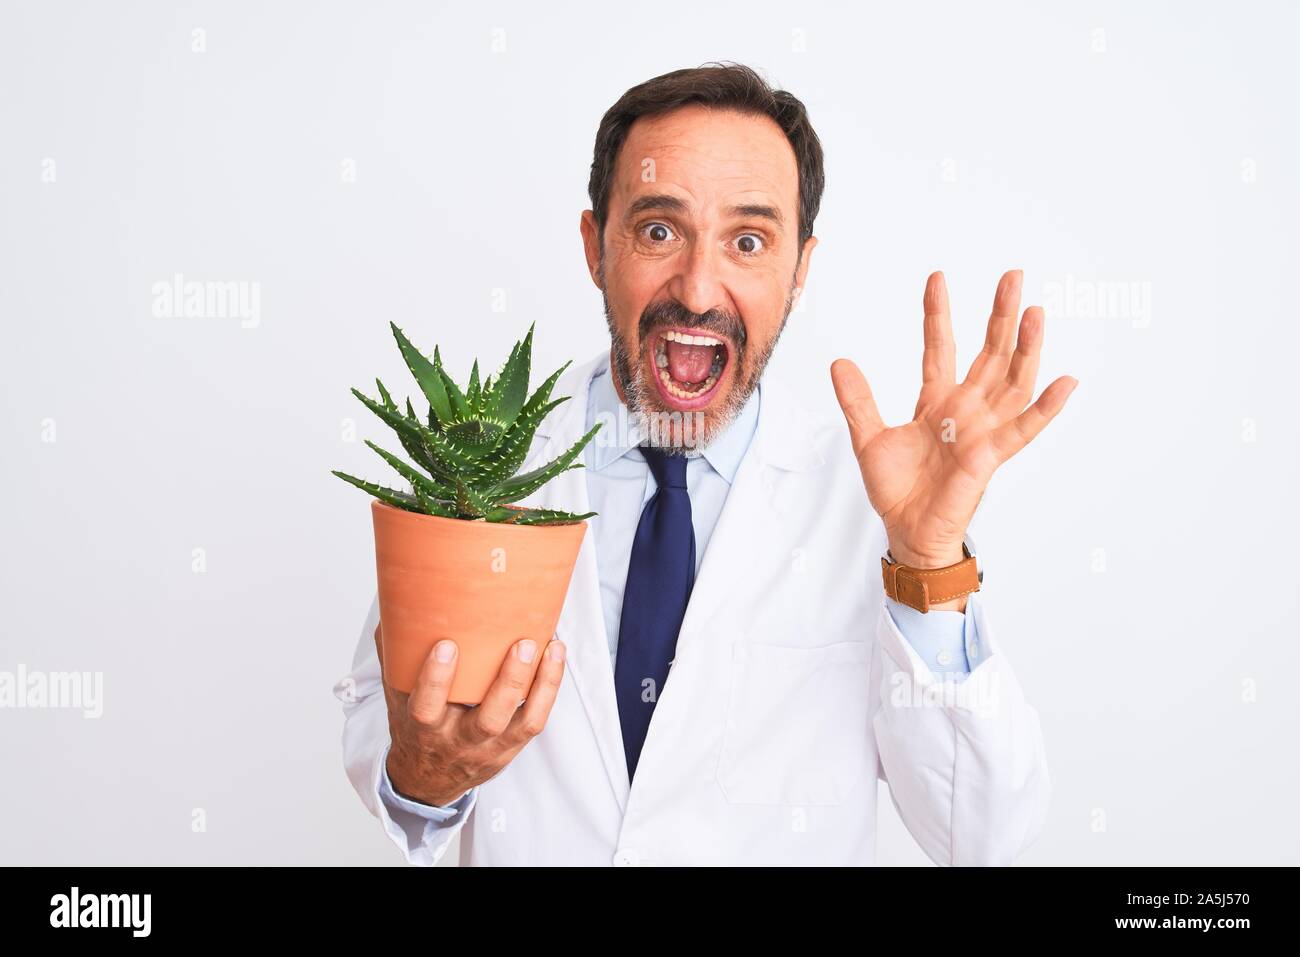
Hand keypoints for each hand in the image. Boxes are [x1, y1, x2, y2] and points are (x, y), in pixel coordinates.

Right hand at [375, 624, 566, 806]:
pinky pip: (535, 721)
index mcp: (423, 728)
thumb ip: (395, 654)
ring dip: (540, 684)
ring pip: (522, 723)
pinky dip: (549, 689)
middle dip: (508, 681)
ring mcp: (489, 748)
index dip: (436, 678)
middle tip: (522, 644)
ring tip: (551, 647)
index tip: (446, 645)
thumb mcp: (396, 696)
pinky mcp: (511, 747)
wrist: (428, 779)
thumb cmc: (414, 726)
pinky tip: (555, 657)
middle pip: (487, 720)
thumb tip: (394, 603)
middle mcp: (458, 742)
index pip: (426, 707)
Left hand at [831, 270, 1076, 595]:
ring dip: (1026, 349)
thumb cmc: (896, 490)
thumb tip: (839, 362)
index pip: (940, 348)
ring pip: (1012, 381)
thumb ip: (858, 400)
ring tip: (1035, 312)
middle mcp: (966, 411)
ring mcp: (982, 431)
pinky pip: (1023, 430)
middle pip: (989, 354)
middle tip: (1012, 276)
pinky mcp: (990, 456)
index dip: (938, 314)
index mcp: (937, 403)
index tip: (937, 278)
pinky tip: (1065, 382)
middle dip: (999, 316)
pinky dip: (1045, 408)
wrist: (906, 530)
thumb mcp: (869, 438)